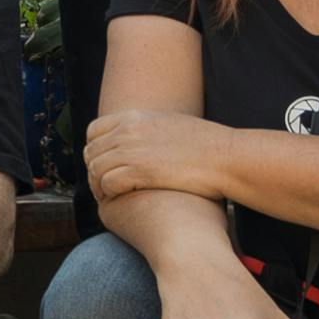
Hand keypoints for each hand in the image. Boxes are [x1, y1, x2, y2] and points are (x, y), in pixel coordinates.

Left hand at [81, 107, 251, 210]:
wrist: (227, 158)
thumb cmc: (209, 148)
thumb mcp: (172, 126)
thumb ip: (150, 131)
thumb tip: (143, 142)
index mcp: (136, 116)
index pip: (94, 130)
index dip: (95, 150)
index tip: (103, 165)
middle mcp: (129, 129)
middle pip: (91, 151)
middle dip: (94, 171)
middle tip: (104, 188)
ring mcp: (132, 149)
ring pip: (95, 170)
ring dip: (99, 187)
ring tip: (109, 198)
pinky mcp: (139, 171)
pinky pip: (107, 184)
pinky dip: (109, 195)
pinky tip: (120, 201)